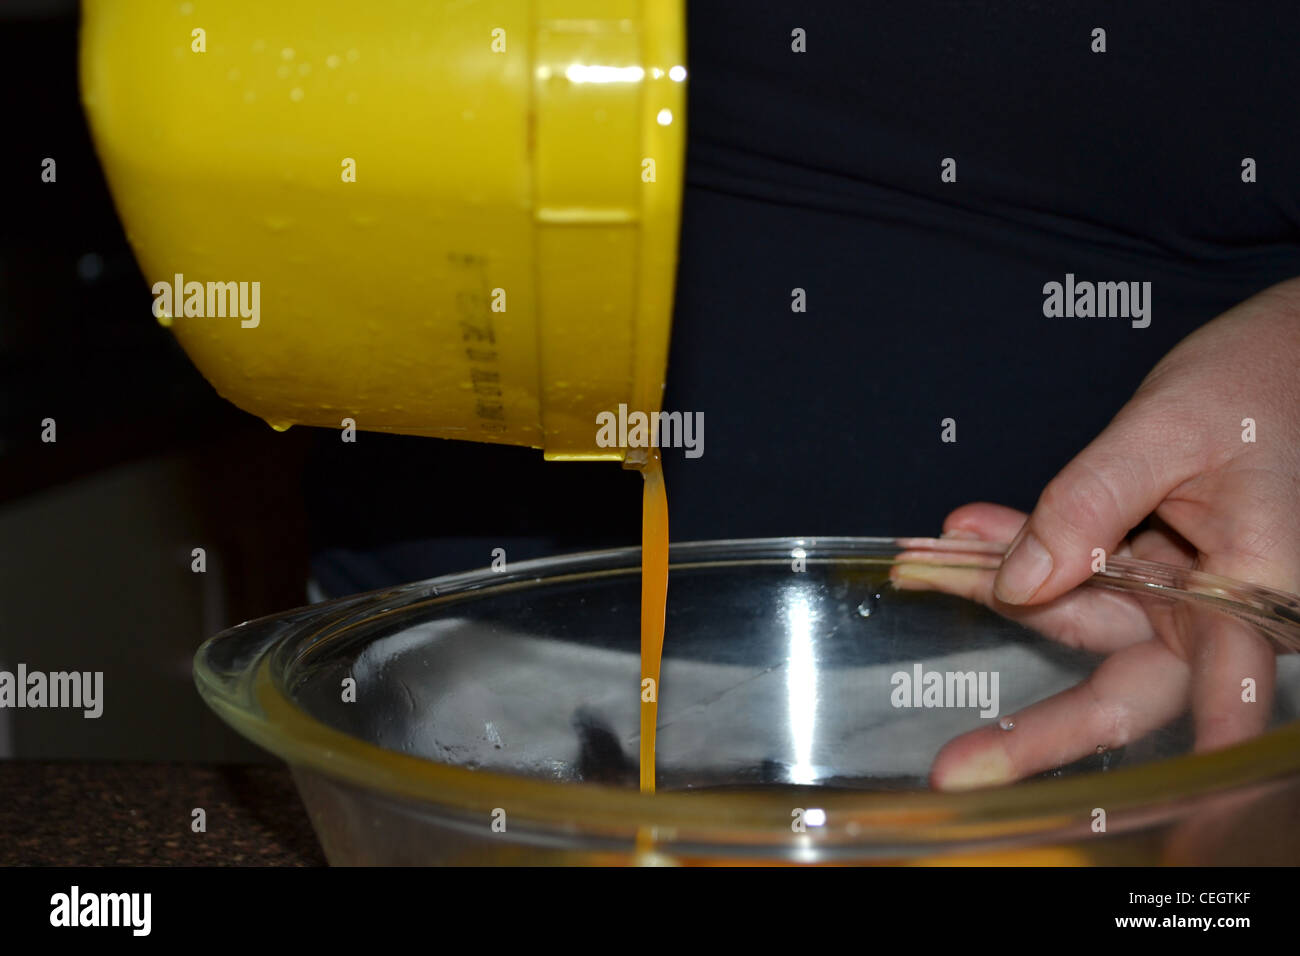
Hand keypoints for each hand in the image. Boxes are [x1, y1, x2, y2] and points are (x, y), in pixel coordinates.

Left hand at [893, 278, 1299, 789]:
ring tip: (924, 562)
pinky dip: (1020, 549)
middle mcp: (1224, 611)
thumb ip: (1092, 502)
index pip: (1216, 690)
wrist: (1286, 349)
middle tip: (955, 771)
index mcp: (1260, 590)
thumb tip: (1021, 582)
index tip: (1143, 822)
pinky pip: (1076, 572)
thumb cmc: (1260, 378)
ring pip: (1080, 619)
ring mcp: (1185, 594)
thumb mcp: (1168, 428)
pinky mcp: (1153, 566)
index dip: (1176, 750)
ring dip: (997, 586)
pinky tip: (965, 533)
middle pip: (1126, 691)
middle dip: (1035, 730)